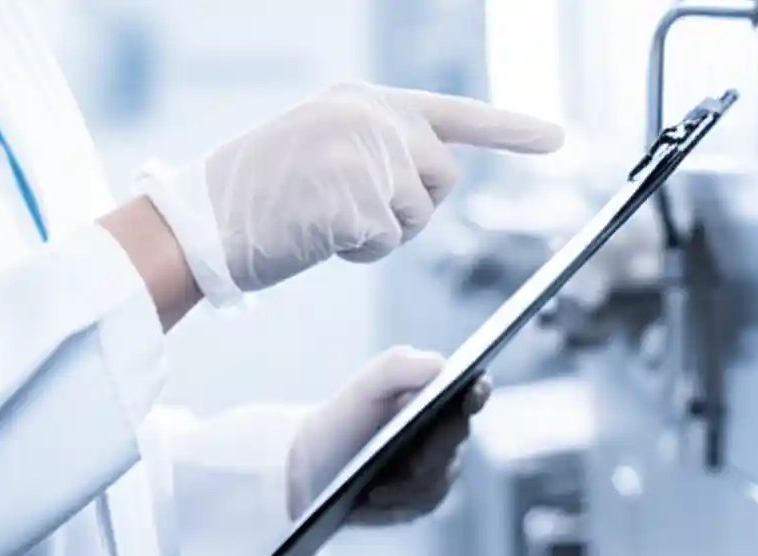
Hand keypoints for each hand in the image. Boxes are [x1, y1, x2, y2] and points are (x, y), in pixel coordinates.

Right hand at [138, 82, 563, 305]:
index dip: (509, 128)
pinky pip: (389, 242)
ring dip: (386, 232)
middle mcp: (368, 119)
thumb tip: (440, 167)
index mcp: (361, 101)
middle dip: (416, 205)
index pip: (450, 113)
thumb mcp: (324, 142)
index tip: (556, 138)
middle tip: (357, 210)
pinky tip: (320, 238)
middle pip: (443, 175)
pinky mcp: (352, 200)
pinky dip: (362, 252)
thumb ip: (381, 144)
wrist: (201, 220)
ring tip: (328, 220)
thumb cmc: (262, 194)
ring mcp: (360, 157)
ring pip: (420, 213)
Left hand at [285, 346, 491, 524]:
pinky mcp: (422, 501)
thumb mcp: (365, 387)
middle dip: (433, 453)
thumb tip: (440, 366)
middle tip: (413, 464)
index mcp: (440, 397)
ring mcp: (438, 469)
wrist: (315, 464)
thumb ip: (399, 366)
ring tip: (374, 491)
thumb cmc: (343, 419)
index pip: (473, 390)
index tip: (470, 395)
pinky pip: (420, 505)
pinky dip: (394, 503)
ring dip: (406, 486)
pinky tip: (370, 501)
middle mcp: (447, 433)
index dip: (477, 391)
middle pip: (455, 441)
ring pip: (439, 480)